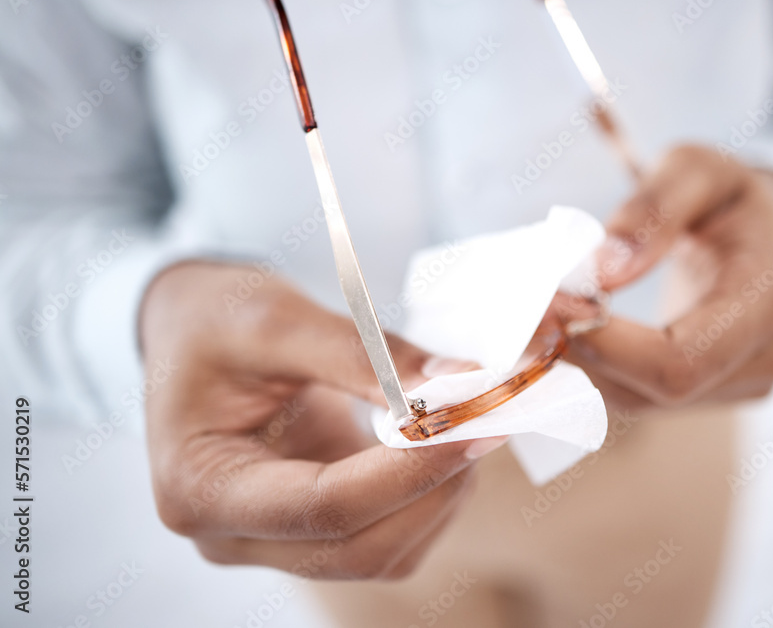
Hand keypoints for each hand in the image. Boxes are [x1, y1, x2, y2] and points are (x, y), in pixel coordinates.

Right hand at [138, 261, 503, 578]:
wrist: (189, 329)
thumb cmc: (213, 319)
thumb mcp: (275, 319)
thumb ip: (365, 355)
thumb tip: (459, 382)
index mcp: (200, 487)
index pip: (325, 506)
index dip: (411, 471)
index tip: (472, 424)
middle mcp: (231, 534)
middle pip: (358, 547)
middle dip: (433, 489)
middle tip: (483, 424)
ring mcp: (271, 540)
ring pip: (380, 553)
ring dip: (437, 498)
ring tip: (462, 427)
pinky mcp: (308, 529)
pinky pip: (384, 537)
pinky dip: (426, 498)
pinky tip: (439, 446)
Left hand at [565, 144, 772, 406]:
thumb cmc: (732, 195)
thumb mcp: (698, 170)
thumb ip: (653, 208)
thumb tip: (601, 272)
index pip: (681, 361)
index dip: (607, 347)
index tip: (552, 308)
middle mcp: (770, 359)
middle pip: (657, 390)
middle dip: (585, 354)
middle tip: (528, 315)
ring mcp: (748, 386)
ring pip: (645, 400)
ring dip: (586, 365)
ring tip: (543, 318)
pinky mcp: (720, 394)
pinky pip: (648, 396)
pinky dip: (602, 368)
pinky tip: (572, 334)